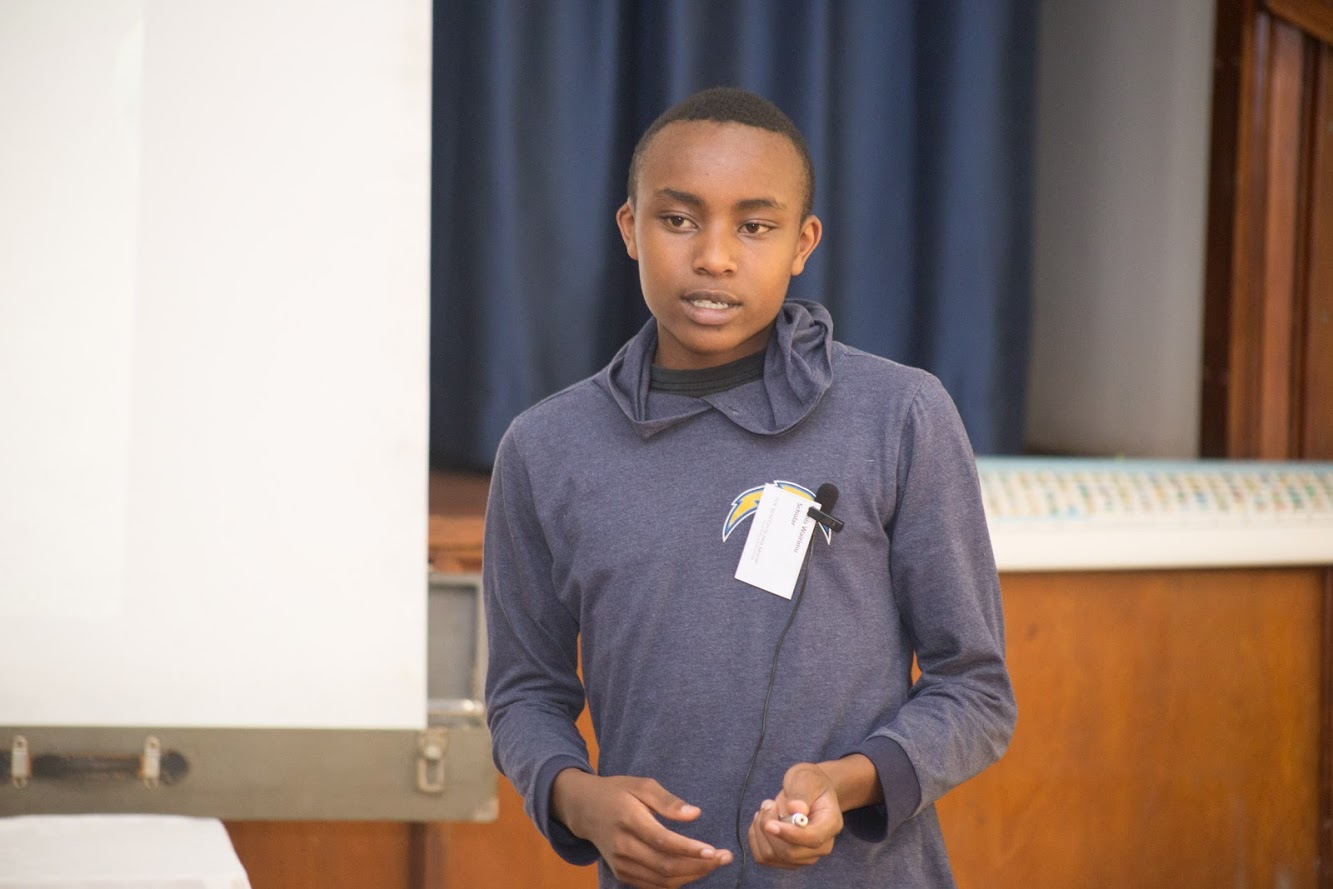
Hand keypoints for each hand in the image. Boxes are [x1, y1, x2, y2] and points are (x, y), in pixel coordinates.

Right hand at [552, 769, 732, 888]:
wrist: (584, 809)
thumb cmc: (617, 792)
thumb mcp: (641, 785)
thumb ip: (668, 801)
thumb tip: (695, 814)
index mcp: (628, 819)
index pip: (662, 841)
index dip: (689, 849)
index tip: (714, 850)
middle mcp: (623, 846)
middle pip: (665, 866)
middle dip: (699, 865)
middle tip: (724, 857)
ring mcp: (621, 864)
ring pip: (662, 880)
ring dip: (692, 875)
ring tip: (714, 863)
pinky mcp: (621, 874)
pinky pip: (654, 885)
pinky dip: (677, 882)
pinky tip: (694, 870)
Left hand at [746, 762, 842, 869]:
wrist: (809, 791)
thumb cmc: (809, 782)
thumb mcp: (806, 778)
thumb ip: (801, 793)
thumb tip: (796, 809)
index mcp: (831, 824)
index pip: (812, 839)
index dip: (790, 834)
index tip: (770, 824)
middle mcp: (821, 846)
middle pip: (790, 852)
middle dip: (770, 827)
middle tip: (768, 804)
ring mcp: (805, 856)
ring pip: (772, 855)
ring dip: (760, 831)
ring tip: (766, 809)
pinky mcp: (788, 859)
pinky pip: (763, 857)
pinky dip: (755, 838)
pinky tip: (762, 820)